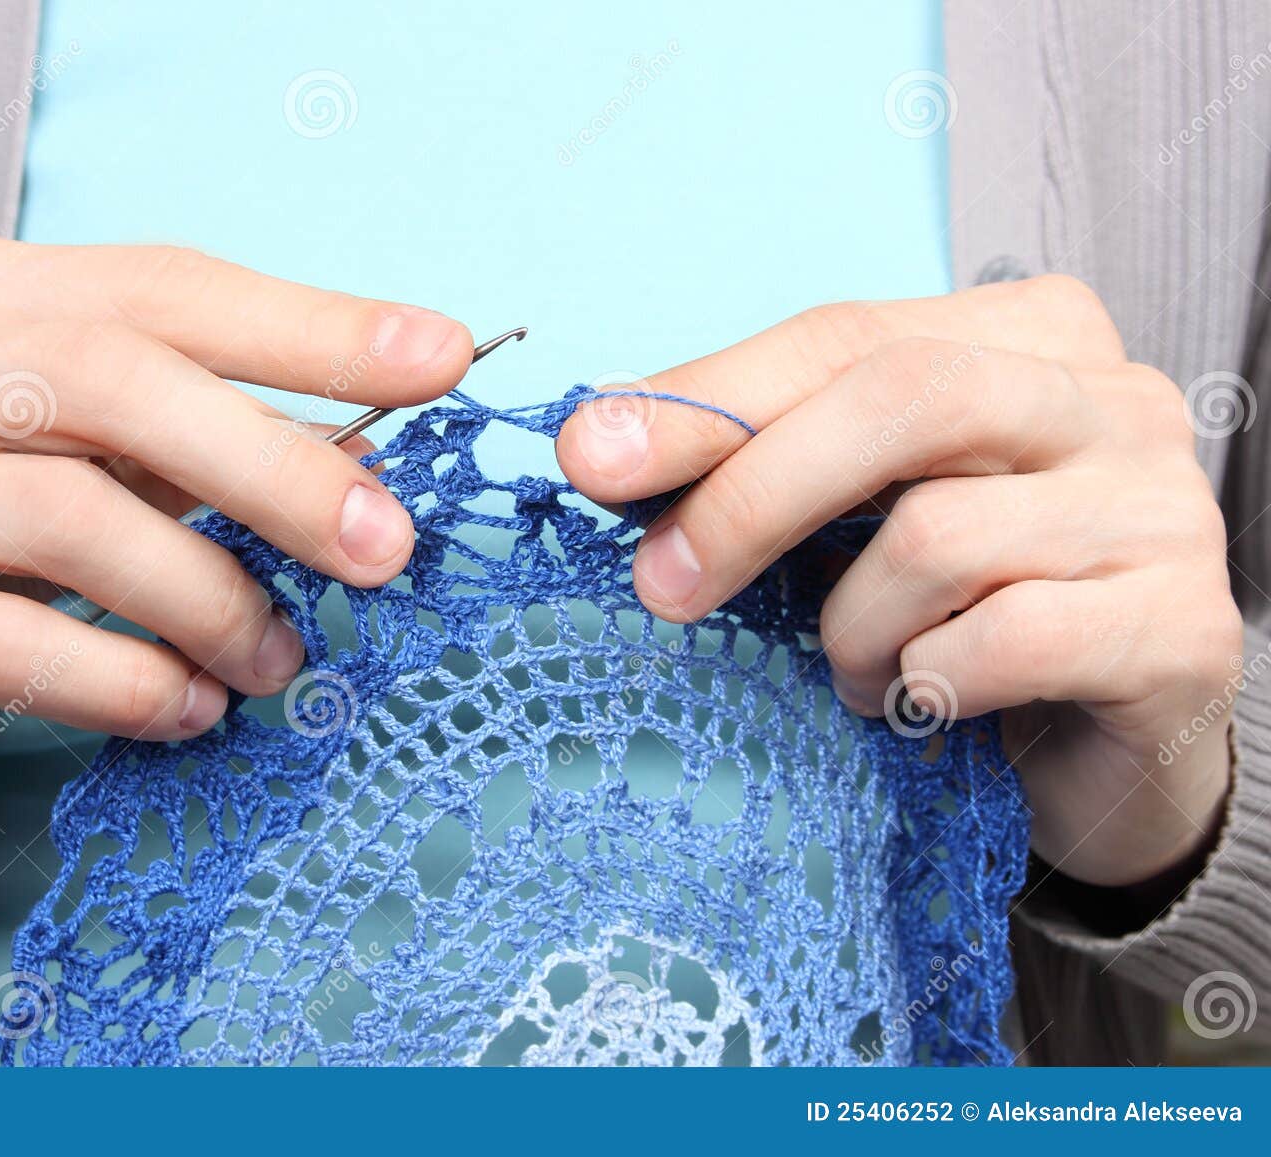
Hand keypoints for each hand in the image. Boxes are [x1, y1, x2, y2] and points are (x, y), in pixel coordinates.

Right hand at [0, 226, 471, 804]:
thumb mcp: (77, 447)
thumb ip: (194, 434)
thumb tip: (369, 463)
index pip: (161, 286)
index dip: (310, 325)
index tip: (443, 358)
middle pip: (115, 384)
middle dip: (276, 467)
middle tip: (384, 551)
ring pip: (74, 522)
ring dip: (212, 601)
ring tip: (276, 661)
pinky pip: (18, 647)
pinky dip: (132, 683)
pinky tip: (189, 707)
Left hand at [557, 276, 1239, 886]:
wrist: (1105, 742)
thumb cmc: (962, 606)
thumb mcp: (863, 509)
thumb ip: (767, 457)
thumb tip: (605, 445)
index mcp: (1028, 335)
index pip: (847, 335)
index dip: (709, 397)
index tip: (592, 458)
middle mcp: (1111, 399)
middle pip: (902, 399)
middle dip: (752, 497)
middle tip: (663, 587)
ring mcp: (1163, 508)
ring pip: (938, 538)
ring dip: (849, 629)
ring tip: (852, 669)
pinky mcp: (1184, 627)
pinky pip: (1002, 642)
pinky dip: (922, 684)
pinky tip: (920, 701)